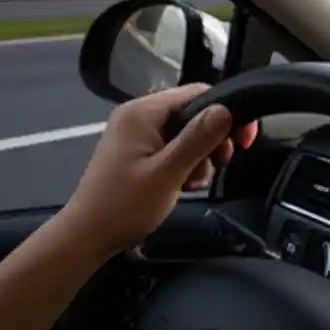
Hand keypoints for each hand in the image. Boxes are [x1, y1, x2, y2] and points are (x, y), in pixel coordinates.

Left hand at [61, 83, 257, 257]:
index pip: (197, 93)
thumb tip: (226, 109)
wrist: (86, 235)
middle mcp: (138, 114)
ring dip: (198, 156)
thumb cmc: (124, 206)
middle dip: (211, 140)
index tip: (243, 141)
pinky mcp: (134, 150)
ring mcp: (134, 132)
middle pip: (192, 112)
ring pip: (184, 132)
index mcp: (143, 112)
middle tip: (218, 166)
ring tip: (191, 183)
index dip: (226, 113)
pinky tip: (180, 185)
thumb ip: (197, 139)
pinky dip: (182, 163)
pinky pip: (170, 146)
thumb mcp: (167, 174)